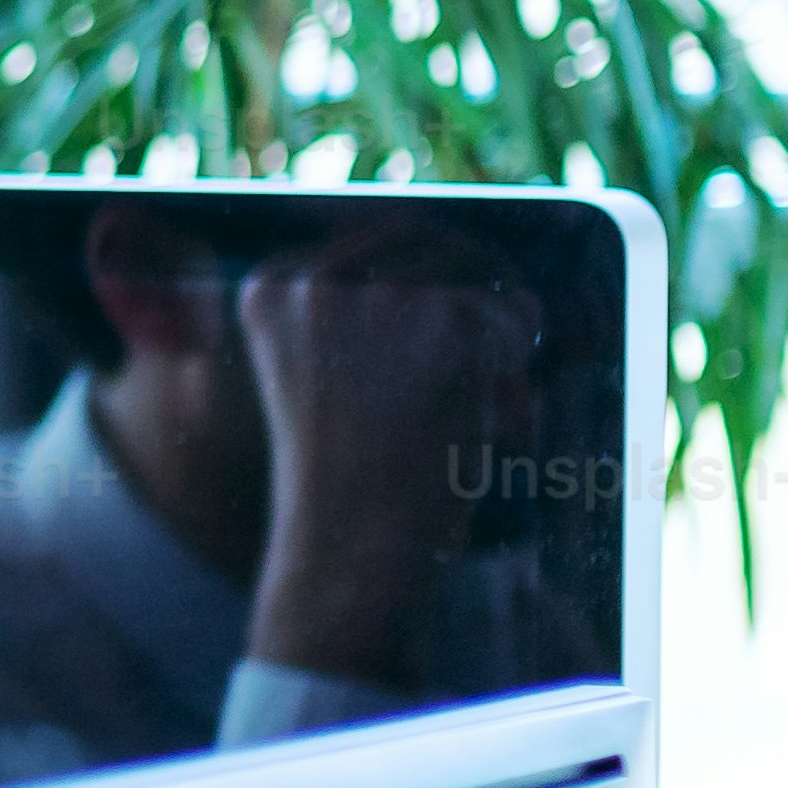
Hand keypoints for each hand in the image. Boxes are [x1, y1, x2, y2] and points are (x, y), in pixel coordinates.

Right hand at [233, 223, 531, 686]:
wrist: (351, 552)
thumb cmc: (348, 475)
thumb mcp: (328, 371)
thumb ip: (366, 301)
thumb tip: (465, 243)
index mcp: (271, 287)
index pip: (376, 234)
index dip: (425, 279)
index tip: (422, 343)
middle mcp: (315, 278)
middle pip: (435, 241)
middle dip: (469, 297)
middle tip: (471, 365)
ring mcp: (381, 296)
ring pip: (480, 273)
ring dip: (493, 331)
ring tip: (461, 398)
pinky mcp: (448, 321)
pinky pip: (516, 313)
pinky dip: (513, 362)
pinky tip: (473, 409)